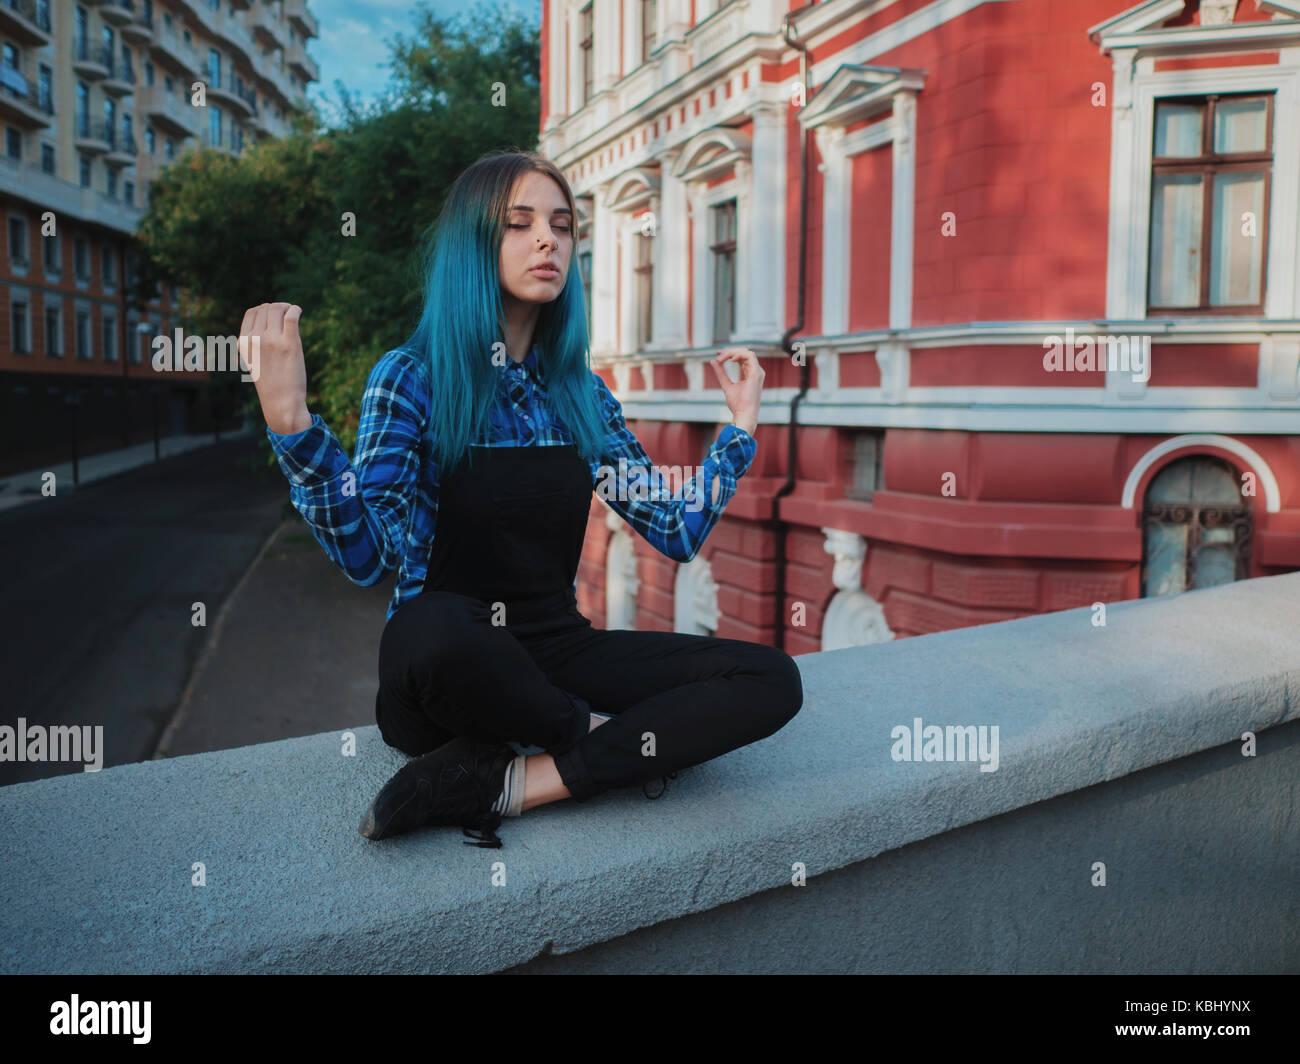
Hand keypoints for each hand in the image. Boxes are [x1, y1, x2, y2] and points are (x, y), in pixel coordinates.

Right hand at [240, 302, 309, 433]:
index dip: (264, 310)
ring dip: (287, 307)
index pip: (252, 312)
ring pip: (278, 308)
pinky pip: (291, 316)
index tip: (275, 316)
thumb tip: (269, 317)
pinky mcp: (290, 344)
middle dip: (277, 308)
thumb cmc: (270, 382)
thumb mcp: (253, 359)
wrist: (281, 402)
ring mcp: (271, 341)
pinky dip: (296, 309)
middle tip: (287, 315)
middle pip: (266, 308)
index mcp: (243, 341)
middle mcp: (255, 339)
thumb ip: (255, 340)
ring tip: (293, 313)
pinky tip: (299, 312)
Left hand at [708, 347, 762, 435]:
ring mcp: (758, 372)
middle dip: (730, 351)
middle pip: (744, 353)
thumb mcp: (726, 384)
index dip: (730, 353)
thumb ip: (721, 373)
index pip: (742, 358)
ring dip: (733, 352)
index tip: (718, 353)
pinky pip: (750, 356)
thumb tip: (713, 361)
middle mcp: (756, 371)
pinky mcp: (757, 373)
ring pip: (747, 352)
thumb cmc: (737, 404)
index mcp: (750, 374)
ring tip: (722, 357)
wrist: (743, 413)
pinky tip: (730, 359)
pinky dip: (739, 354)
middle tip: (718, 354)